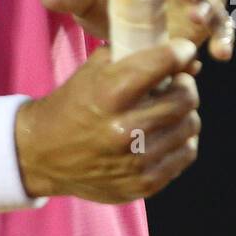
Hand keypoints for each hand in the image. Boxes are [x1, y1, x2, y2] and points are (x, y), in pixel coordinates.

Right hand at [15, 38, 200, 202]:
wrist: (44, 154)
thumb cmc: (74, 102)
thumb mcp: (95, 68)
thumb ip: (138, 54)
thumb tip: (189, 59)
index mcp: (111, 93)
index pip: (167, 62)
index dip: (181, 51)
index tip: (183, 51)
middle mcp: (126, 128)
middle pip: (186, 97)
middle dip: (185, 83)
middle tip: (176, 82)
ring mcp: (137, 160)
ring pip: (191, 125)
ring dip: (184, 112)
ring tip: (168, 109)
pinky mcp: (144, 184)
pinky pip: (186, 153)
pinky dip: (181, 139)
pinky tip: (164, 133)